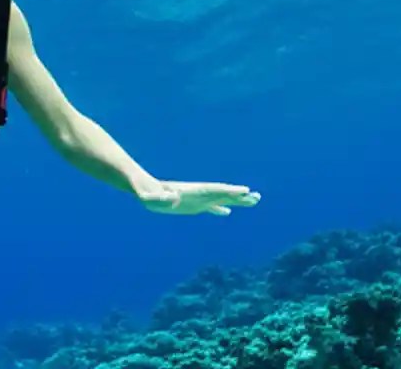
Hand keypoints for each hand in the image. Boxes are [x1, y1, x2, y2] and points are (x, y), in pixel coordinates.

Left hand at [135, 177, 260, 216]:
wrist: (143, 189)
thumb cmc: (146, 194)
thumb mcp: (151, 197)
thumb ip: (160, 198)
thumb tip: (171, 197)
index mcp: (190, 191)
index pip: (213, 190)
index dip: (228, 191)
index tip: (245, 191)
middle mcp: (196, 194)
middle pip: (221, 193)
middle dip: (239, 195)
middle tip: (257, 197)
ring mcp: (195, 199)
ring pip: (219, 199)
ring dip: (235, 200)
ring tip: (253, 200)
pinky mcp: (190, 205)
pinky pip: (208, 207)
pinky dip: (219, 208)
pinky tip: (228, 212)